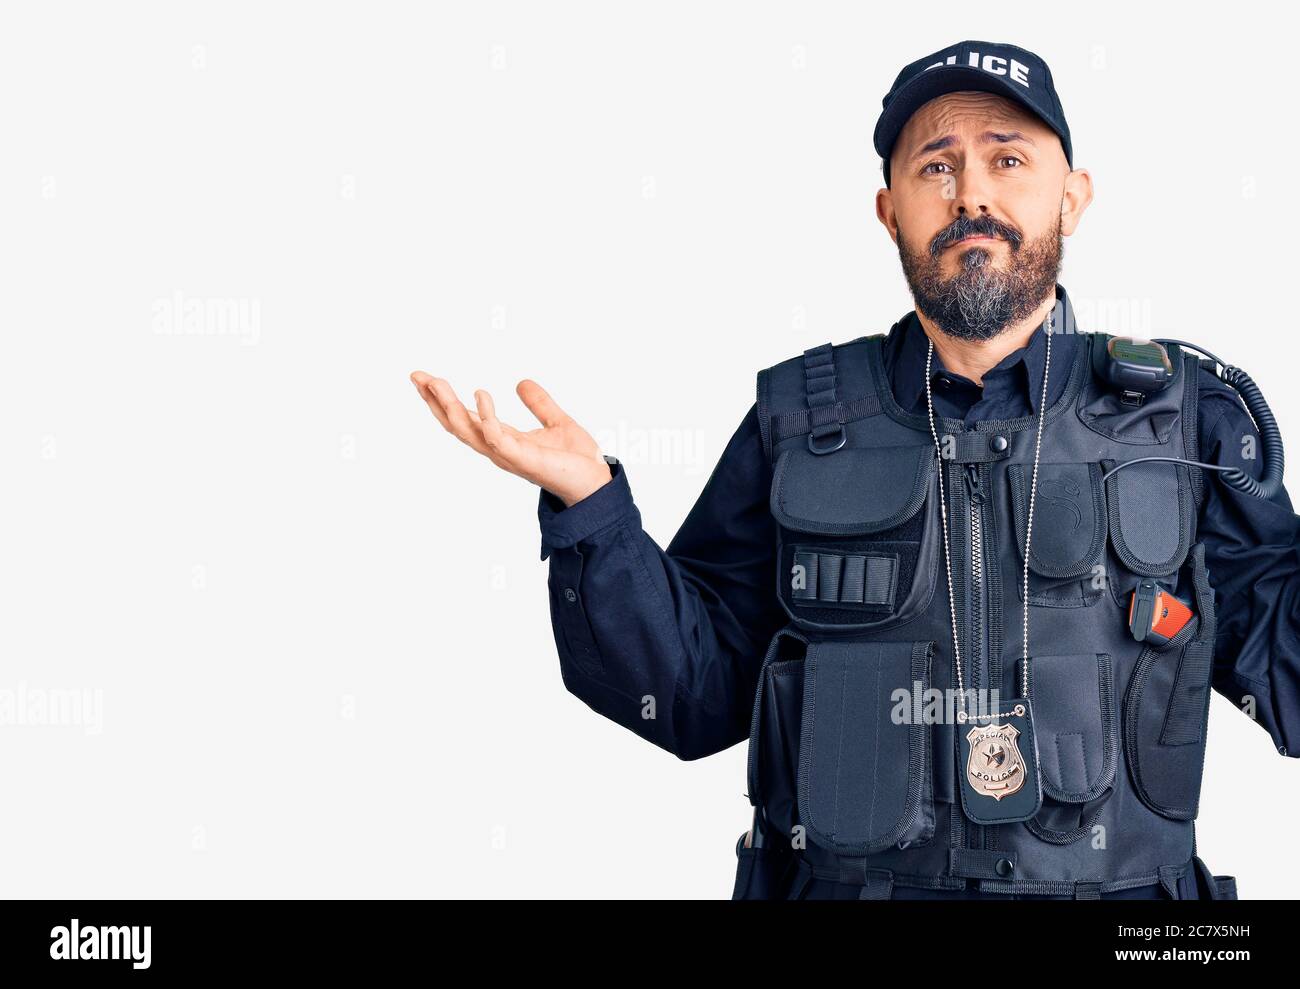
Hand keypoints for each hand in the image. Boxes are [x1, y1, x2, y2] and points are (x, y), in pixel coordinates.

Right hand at [410, 372, 612, 507]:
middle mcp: (499, 448)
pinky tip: (481, 393)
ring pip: (468, 431)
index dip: (443, 400)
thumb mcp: (556, 422)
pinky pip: (497, 436)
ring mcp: (508, 455)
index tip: (425, 378)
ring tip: (436, 382)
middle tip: (417, 376)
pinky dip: (486, 415)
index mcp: (504, 439)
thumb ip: (540, 404)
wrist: (597, 483)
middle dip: (435, 401)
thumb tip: (522, 382)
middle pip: (457, 424)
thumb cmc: (577, 461)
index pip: (466, 418)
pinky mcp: (522, 458)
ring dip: (449, 407)